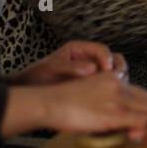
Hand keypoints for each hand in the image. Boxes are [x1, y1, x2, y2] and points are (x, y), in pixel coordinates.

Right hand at [1, 71, 146, 141]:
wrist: (47, 102)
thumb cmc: (60, 102)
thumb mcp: (86, 94)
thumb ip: (102, 101)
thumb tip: (111, 119)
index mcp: (112, 79)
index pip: (140, 92)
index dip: (144, 109)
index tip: (140, 123)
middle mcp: (119, 85)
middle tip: (146, 133)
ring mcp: (118, 98)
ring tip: (142, 138)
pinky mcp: (115, 112)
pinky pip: (142, 120)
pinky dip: (144, 131)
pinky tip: (134, 138)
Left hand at [11, 41, 127, 85]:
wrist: (29, 91)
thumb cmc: (37, 76)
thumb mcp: (52, 69)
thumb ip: (71, 67)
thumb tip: (91, 68)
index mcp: (79, 50)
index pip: (101, 50)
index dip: (107, 58)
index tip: (107, 70)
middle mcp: (88, 59)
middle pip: (112, 59)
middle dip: (117, 69)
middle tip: (116, 80)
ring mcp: (91, 73)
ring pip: (112, 73)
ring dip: (116, 80)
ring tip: (114, 90)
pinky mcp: (91, 86)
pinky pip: (106, 85)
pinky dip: (110, 89)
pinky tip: (107, 98)